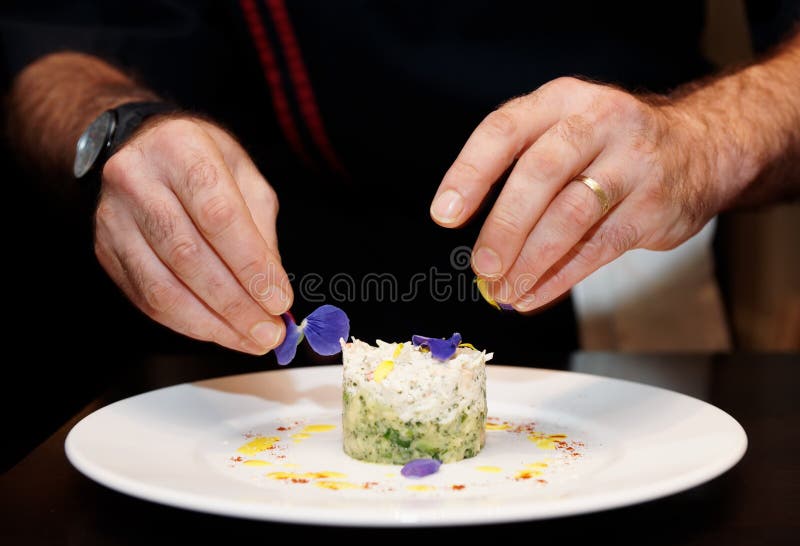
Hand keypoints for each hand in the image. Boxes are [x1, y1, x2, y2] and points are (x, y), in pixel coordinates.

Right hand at [94, 117, 291, 353]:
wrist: (143, 150)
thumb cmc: (202, 163)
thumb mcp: (245, 177)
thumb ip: (260, 230)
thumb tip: (271, 290)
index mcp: (179, 149)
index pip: (217, 216)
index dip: (251, 265)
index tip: (278, 300)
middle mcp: (136, 179)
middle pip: (189, 256)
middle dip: (236, 304)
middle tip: (270, 333)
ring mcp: (113, 217)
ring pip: (163, 287)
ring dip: (213, 324)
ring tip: (249, 339)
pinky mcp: (106, 250)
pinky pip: (147, 299)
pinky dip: (188, 322)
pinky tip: (219, 330)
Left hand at [431, 77, 720, 310]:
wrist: (699, 147)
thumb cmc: (608, 146)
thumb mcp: (564, 130)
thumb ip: (521, 170)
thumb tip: (481, 246)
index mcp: (561, 100)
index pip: (505, 131)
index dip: (470, 173)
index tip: (444, 216)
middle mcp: (598, 122)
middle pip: (540, 174)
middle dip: (505, 226)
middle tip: (482, 266)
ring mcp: (633, 161)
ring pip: (572, 213)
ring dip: (532, 259)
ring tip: (505, 290)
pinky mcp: (655, 203)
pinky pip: (600, 246)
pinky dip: (562, 276)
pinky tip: (534, 294)